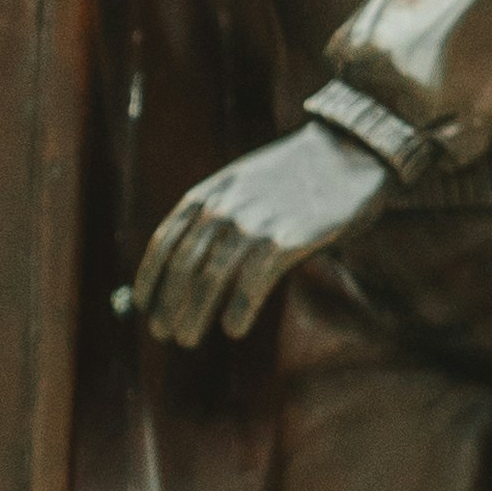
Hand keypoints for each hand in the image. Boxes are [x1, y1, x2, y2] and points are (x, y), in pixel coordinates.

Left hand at [129, 118, 392, 346]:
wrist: (347, 151)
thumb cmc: (295, 174)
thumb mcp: (242, 180)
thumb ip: (216, 210)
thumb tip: (189, 259)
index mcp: (209, 192)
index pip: (165, 242)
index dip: (150, 279)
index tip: (144, 306)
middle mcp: (224, 207)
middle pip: (183, 266)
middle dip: (168, 304)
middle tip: (163, 333)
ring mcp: (254, 223)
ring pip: (210, 279)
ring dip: (193, 314)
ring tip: (186, 339)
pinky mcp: (286, 240)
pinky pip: (252, 284)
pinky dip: (238, 310)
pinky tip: (233, 329)